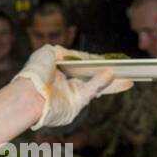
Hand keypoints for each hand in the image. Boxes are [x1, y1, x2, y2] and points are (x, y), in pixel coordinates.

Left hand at [13, 44, 132, 129]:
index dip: (96, 62)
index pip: (82, 66)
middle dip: (111, 74)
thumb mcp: (47, 52)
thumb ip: (66, 52)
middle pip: (93, 77)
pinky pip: (91, 92)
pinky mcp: (76, 104)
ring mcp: (72, 94)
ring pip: (96, 86)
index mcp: (60, 71)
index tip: (110, 59)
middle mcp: (67, 83)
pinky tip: (113, 75)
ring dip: (112, 82)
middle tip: (128, 71)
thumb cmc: (34, 72)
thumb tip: (82, 56)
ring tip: (128, 78)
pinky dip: (100, 84)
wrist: (28, 95)